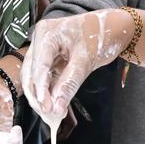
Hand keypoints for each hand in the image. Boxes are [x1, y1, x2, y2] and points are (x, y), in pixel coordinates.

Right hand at [22, 9, 130, 127]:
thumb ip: (70, 83)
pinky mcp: (48, 57)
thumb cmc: (101, 35)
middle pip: (31, 72)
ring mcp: (42, 48)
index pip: (38, 66)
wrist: (113, 27)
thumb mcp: (86, 60)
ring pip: (34, 77)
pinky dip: (47, 91)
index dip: (40, 89)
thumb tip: (57, 106)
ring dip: (41, 96)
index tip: (47, 109)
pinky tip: (54, 104)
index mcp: (47, 33)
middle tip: (49, 116)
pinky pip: (43, 76)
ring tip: (52, 114)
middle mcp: (40, 39)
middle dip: (38, 96)